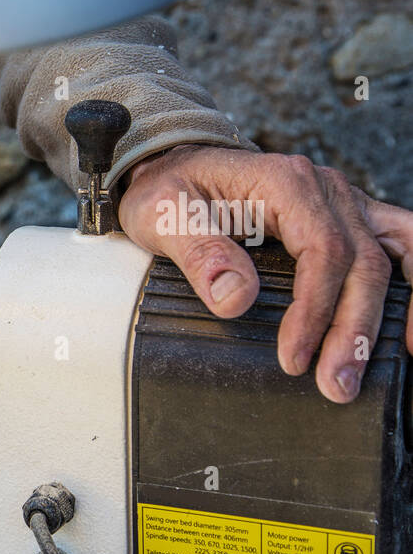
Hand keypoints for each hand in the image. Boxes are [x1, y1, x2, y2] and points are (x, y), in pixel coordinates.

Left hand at [119, 145, 412, 403]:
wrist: (175, 168)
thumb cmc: (171, 191)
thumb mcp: (165, 215)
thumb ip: (199, 253)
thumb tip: (235, 298)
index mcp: (285, 184)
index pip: (322, 252)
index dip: (314, 310)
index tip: (295, 358)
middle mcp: (326, 190)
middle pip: (363, 263)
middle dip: (352, 330)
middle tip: (335, 385)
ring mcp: (345, 204)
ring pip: (395, 256)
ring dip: (393, 314)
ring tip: (376, 367)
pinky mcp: (351, 222)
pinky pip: (403, 246)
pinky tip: (411, 330)